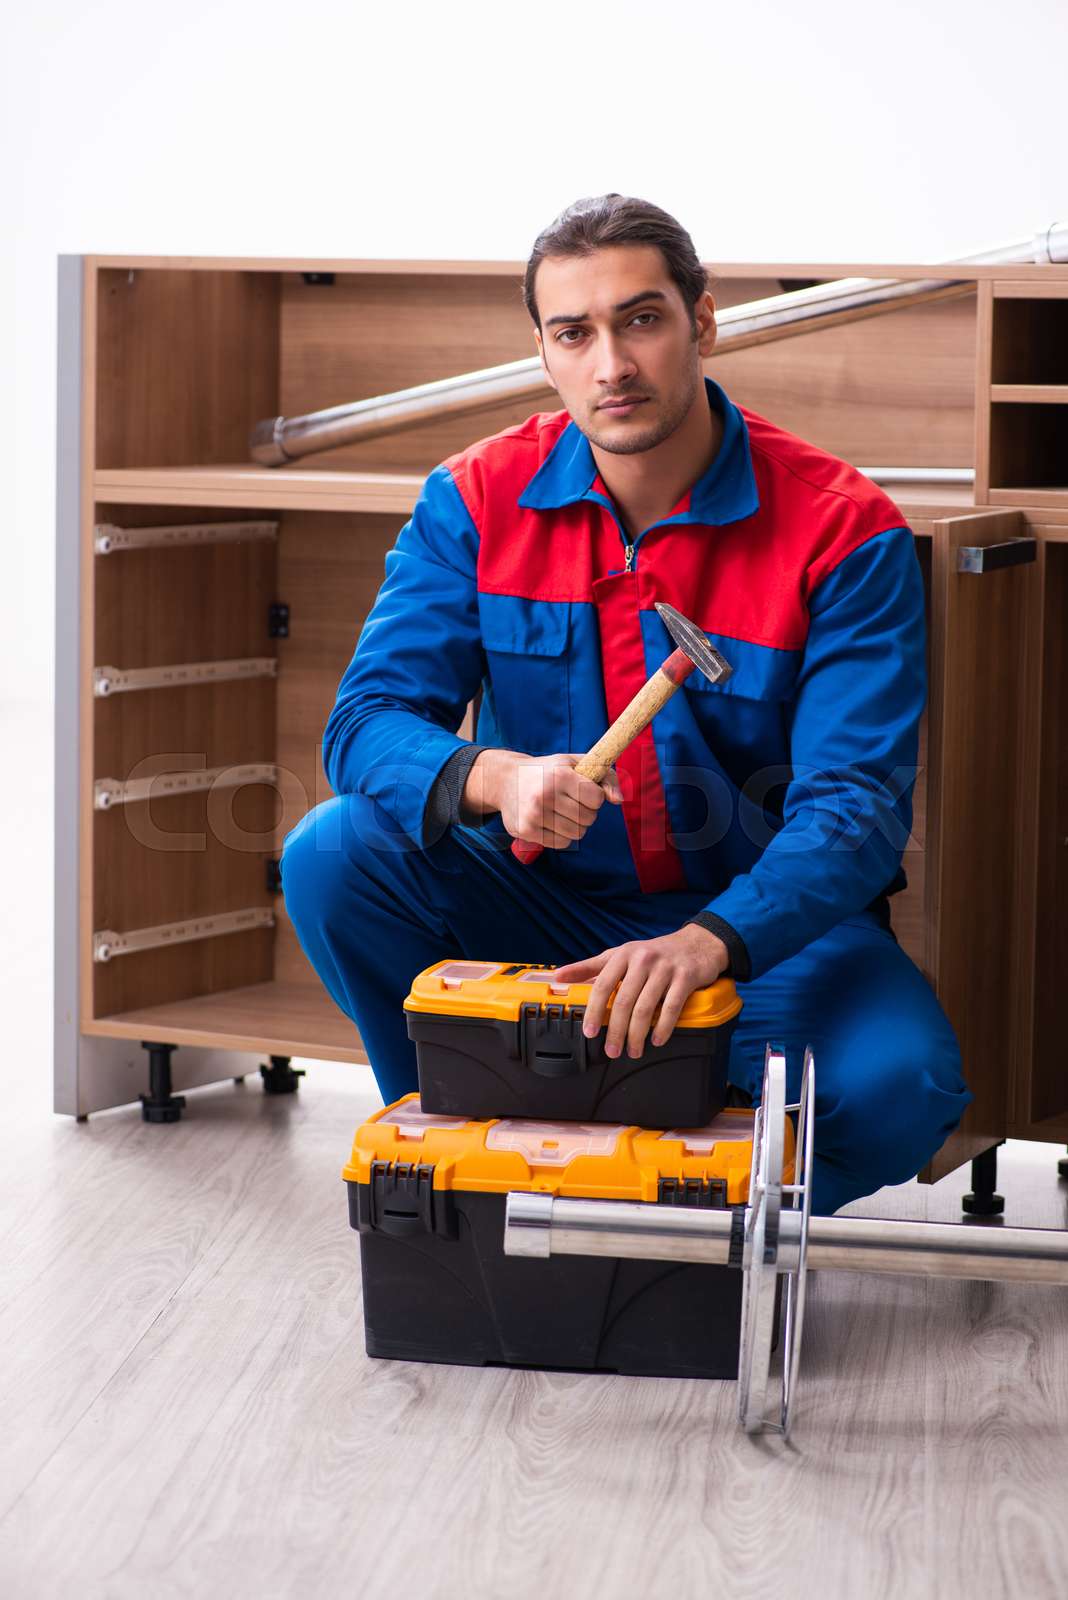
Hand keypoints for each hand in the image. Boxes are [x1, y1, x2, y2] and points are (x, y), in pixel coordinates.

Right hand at [465, 749, 621, 848]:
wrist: (506, 780)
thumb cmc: (548, 771)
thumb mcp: (575, 763)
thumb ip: (605, 776)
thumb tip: (618, 800)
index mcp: (559, 775)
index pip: (597, 799)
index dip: (595, 796)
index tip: (583, 790)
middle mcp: (545, 795)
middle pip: (588, 819)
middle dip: (586, 811)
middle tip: (570, 801)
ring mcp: (534, 815)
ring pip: (577, 834)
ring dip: (574, 825)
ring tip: (560, 811)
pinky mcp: (526, 831)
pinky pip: (561, 843)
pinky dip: (560, 835)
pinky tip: (550, 821)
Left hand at [551, 925, 728, 1058]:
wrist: (696, 944)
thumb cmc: (653, 953)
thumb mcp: (620, 954)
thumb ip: (589, 966)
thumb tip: (558, 976)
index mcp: (623, 954)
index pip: (602, 985)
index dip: (594, 1011)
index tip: (590, 1032)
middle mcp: (643, 959)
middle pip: (623, 1002)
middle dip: (616, 1031)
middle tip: (612, 1051)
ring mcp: (665, 968)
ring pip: (645, 1008)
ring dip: (637, 1035)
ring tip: (633, 1051)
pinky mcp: (686, 977)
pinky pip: (671, 1008)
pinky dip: (663, 1028)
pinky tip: (657, 1040)